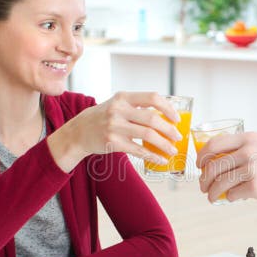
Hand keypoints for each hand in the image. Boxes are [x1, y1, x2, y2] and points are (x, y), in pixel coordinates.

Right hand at [48, 92, 181, 171]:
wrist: (79, 131)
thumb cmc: (104, 117)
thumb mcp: (118, 104)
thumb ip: (138, 106)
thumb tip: (167, 115)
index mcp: (123, 97)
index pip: (152, 97)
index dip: (168, 108)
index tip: (177, 118)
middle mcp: (118, 110)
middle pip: (152, 119)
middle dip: (169, 130)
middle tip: (178, 137)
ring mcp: (115, 127)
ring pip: (148, 135)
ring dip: (164, 144)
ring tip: (173, 149)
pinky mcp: (113, 143)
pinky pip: (138, 150)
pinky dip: (153, 156)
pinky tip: (161, 159)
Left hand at [196, 132, 256, 213]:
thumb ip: (243, 146)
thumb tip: (218, 157)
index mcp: (249, 138)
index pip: (214, 144)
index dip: (202, 156)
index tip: (199, 165)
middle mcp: (249, 151)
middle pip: (213, 166)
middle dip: (204, 179)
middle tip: (203, 186)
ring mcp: (252, 169)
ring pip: (219, 183)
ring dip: (212, 192)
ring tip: (211, 196)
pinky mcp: (256, 187)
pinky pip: (232, 194)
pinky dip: (229, 198)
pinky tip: (231, 198)